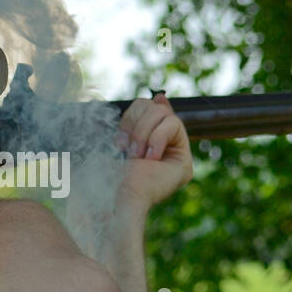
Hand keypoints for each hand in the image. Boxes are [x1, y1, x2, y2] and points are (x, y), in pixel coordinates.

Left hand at [112, 94, 193, 214]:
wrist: (114, 194)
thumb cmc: (107, 173)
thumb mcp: (119, 138)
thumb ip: (137, 119)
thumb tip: (161, 97)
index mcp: (141, 146)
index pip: (148, 112)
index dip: (142, 109)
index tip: (147, 107)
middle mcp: (159, 151)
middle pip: (154, 108)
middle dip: (136, 122)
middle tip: (125, 147)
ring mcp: (173, 157)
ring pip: (164, 113)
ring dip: (143, 132)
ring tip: (135, 155)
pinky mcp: (183, 162)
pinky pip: (174, 125)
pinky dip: (157, 137)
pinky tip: (151, 158)